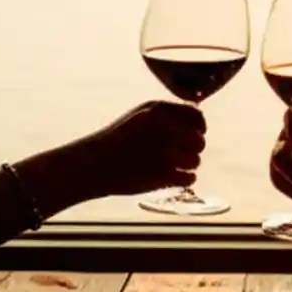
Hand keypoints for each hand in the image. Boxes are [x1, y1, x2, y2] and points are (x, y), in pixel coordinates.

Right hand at [78, 101, 205, 195]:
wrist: (92, 165)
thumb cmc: (116, 141)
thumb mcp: (139, 116)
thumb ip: (167, 116)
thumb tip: (197, 120)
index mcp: (159, 110)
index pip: (197, 117)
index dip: (199, 128)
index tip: (193, 135)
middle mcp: (165, 127)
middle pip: (200, 140)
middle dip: (192, 149)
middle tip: (179, 156)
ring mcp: (165, 150)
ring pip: (196, 160)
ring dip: (186, 166)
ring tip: (170, 168)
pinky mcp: (164, 173)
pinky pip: (190, 178)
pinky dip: (183, 180)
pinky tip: (172, 179)